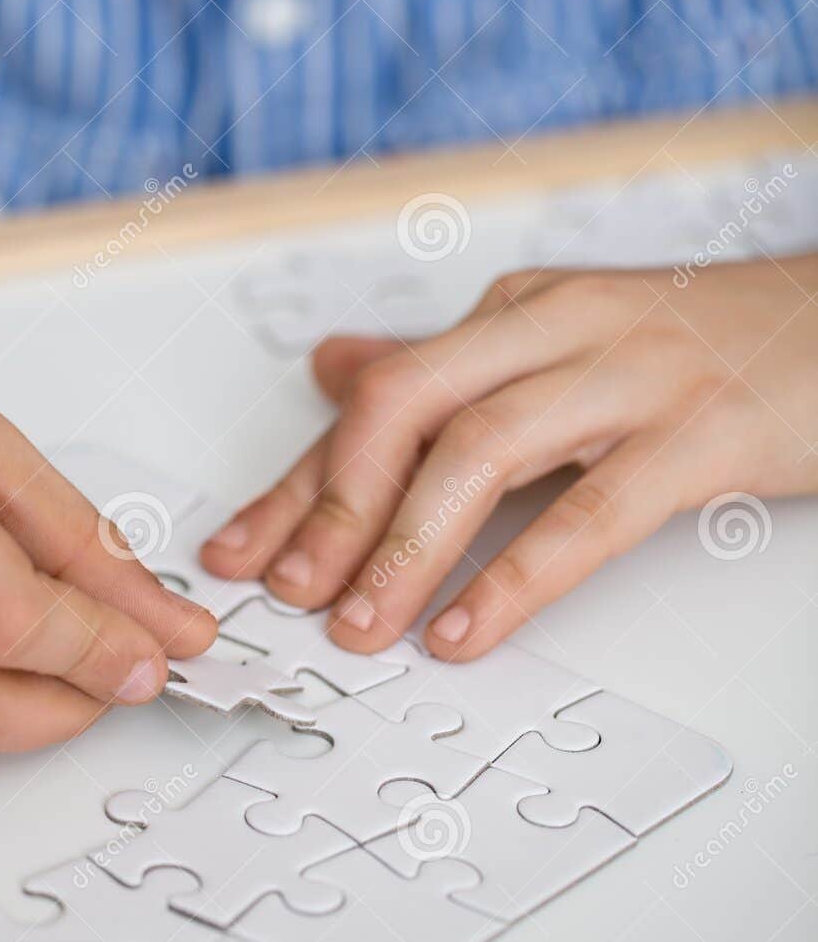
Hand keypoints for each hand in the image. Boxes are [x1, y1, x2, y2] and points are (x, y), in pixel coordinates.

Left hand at [201, 255, 817, 659]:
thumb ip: (446, 365)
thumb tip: (333, 370)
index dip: (299, 480)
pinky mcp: (704, 433)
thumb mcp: (559, 342)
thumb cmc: (699, 347)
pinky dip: (519, 577)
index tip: (238, 551)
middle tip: (289, 593)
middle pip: (409, 408)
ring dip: (406, 548)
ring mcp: (633, 375)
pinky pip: (591, 512)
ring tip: (359, 629)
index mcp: (516, 311)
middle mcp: (560, 328)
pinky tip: (468, 631)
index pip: (378, 397)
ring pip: (485, 453)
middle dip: (334, 505)